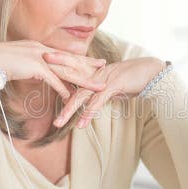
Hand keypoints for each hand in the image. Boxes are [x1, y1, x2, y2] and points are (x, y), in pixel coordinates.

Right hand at [0, 41, 106, 99]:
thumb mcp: (18, 62)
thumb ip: (30, 66)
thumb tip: (36, 72)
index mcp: (39, 48)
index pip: (64, 54)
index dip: (79, 57)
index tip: (91, 59)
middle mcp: (42, 50)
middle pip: (71, 59)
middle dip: (88, 64)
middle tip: (104, 66)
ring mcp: (40, 58)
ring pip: (67, 70)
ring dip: (83, 80)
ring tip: (98, 87)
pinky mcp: (35, 67)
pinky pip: (53, 80)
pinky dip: (63, 89)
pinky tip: (72, 97)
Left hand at [50, 57, 165, 128]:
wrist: (152, 74)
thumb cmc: (132, 79)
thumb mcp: (111, 84)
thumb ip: (98, 90)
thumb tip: (89, 99)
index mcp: (93, 71)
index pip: (70, 67)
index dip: (55, 64)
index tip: (39, 64)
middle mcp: (96, 73)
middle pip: (71, 77)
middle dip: (54, 76)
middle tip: (35, 75)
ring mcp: (104, 79)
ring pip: (82, 95)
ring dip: (69, 109)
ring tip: (58, 123)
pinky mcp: (114, 86)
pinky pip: (98, 101)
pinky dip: (90, 113)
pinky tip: (82, 124)